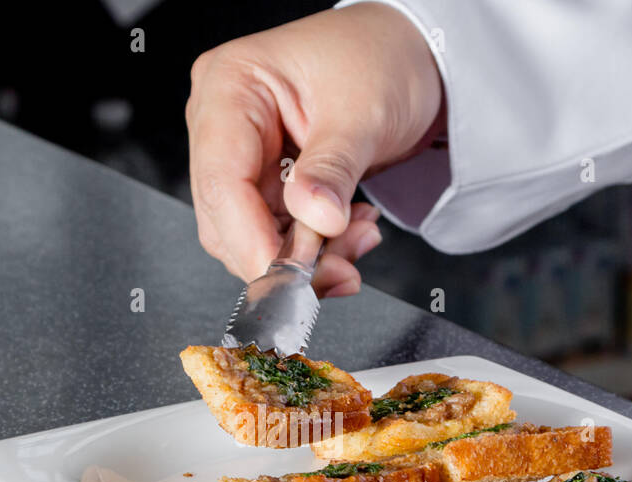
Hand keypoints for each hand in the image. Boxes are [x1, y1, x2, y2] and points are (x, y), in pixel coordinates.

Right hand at [186, 4, 443, 296]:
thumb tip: (315, 222)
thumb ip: (332, 170)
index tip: (290, 278)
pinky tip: (353, 231)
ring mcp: (243, 155)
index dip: (251, 240)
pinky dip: (317, 246)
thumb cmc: (380, 56)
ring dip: (308, 257)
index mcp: (230, 86)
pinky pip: (278, 233)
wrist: (410, 55)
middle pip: (228, 219)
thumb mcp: (362, 112)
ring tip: (360, 239)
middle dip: (285, 255)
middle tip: (341, 271)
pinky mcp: (267, 181)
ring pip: (253, 236)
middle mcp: (223, 122)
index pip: (222, 181)